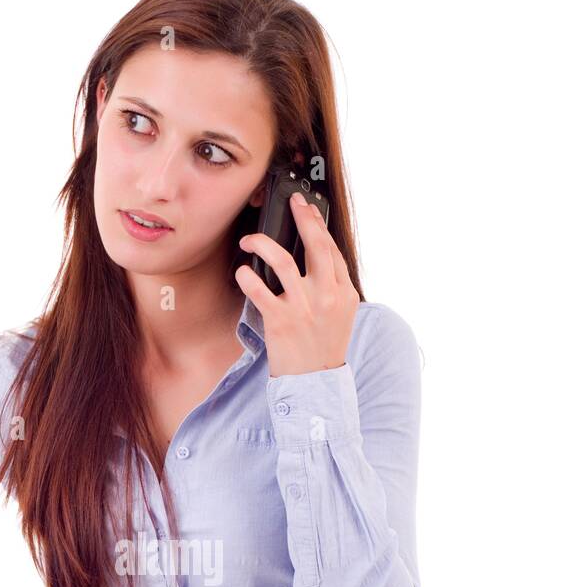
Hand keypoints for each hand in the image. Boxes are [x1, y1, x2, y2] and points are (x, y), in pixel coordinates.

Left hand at [234, 191, 359, 377]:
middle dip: (302, 217)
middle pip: (315, 244)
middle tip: (290, 203)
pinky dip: (247, 276)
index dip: (318, 223)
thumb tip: (318, 256)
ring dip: (262, 244)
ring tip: (250, 240)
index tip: (306, 208)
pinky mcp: (280, 320)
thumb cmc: (323, 347)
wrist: (315, 383)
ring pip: (283, 260)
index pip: (332, 249)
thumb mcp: (341, 315)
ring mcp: (303, 307)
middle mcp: (327, 296)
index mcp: (344, 293)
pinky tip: (242, 270)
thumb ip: (333, 287)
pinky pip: (259, 289)